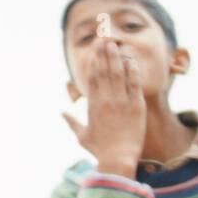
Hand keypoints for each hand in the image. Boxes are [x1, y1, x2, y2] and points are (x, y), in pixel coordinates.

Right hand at [62, 38, 145, 177]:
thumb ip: (71, 122)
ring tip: (114, 43)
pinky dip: (132, 70)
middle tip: (103, 38)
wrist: (118, 159)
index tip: (95, 49)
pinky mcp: (136, 106)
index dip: (93, 61)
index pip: (92, 77)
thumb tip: (61, 113)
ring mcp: (121, 102)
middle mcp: (105, 100)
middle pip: (103, 70)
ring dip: (115, 56)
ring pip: (117, 73)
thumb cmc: (100, 150)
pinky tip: (131, 59)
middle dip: (103, 52)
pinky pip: (134, 83)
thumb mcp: (81, 136)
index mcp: (92, 105)